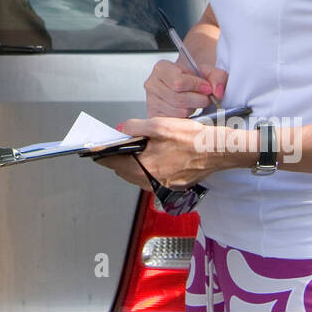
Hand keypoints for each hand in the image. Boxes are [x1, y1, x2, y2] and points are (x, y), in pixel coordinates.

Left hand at [94, 117, 221, 188]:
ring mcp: (162, 186)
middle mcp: (151, 181)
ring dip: (131, 164)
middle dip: (116, 158)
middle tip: (114, 145)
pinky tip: (150, 157)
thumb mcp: (160, 125)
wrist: (218, 151)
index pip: (113, 162)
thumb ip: (136, 127)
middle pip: (123, 171)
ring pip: (136, 176)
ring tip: (132, 149)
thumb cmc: (192, 138)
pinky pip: (150, 178)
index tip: (93, 149)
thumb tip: (121, 130)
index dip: (102, 154)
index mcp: (144, 166)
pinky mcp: (171, 186)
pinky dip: (145, 168)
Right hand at [144, 59, 227, 117]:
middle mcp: (152, 84)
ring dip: (192, 109)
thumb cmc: (194, 77)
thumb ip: (217, 77)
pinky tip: (189, 110)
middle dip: (198, 100)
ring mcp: (151, 101)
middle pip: (179, 99)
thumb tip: (217, 92)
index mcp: (162, 67)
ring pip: (178, 112)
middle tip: (205, 99)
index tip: (207, 88)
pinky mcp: (154, 115)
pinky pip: (174, 122)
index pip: (178, 82)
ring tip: (194, 103)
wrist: (185, 84)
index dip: (196, 87)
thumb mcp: (208, 72)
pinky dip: (186, 118)